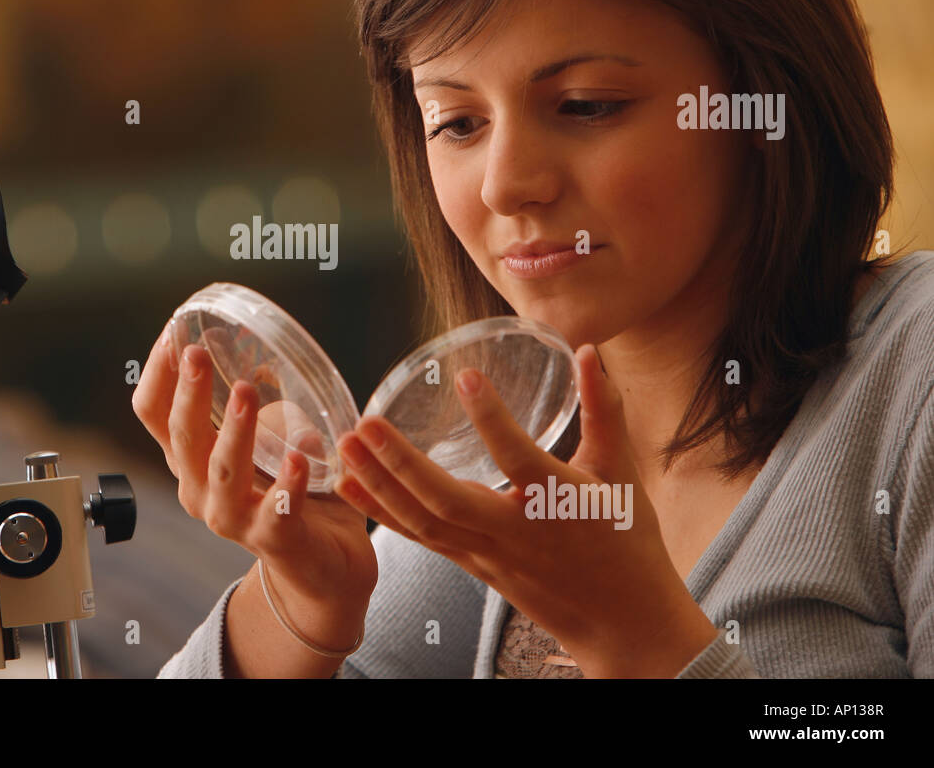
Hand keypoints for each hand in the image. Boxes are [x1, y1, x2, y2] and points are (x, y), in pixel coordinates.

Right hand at [131, 322, 376, 620]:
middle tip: (198, 353)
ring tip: (248, 393)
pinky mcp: (272, 539)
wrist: (321, 568)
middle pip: (181, 437)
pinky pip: (276, 511)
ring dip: (234, 430)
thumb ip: (262, 413)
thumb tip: (267, 373)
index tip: (173, 333)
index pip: (154, 413)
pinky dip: (287, 483)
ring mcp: (232, 518)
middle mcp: (199, 490)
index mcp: (191, 461)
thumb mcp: (265, 444)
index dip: (158, 373)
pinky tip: (298, 458)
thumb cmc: (289, 498)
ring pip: (222, 471)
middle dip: (189, 393)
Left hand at [332, 344, 719, 676]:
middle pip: (449, 502)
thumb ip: (603, 410)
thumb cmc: (625, 539)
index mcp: (561, 505)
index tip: (466, 379)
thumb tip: (585, 350)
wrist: (618, 619)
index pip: (520, 460)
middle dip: (401, 464)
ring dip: (379, 486)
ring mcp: (488, 554)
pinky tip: (349, 484)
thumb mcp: (621, 472)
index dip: (494, 420)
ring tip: (345, 446)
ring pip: (424, 524)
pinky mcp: (470, 564)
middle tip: (366, 423)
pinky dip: (382, 512)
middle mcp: (517, 534)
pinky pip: (419, 538)